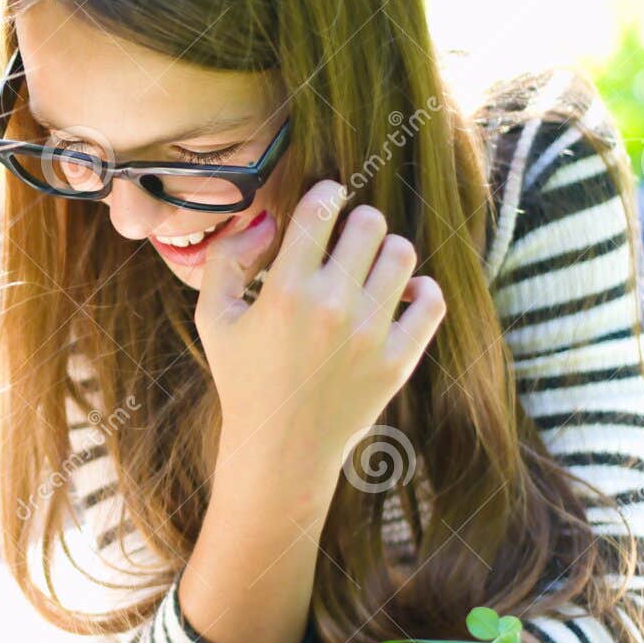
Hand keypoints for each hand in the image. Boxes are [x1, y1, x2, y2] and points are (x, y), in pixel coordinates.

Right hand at [195, 182, 444, 470]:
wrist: (281, 449)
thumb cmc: (243, 378)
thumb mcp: (212, 318)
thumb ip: (228, 259)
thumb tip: (266, 221)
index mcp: (285, 291)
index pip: (321, 209)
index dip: (327, 193)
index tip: (327, 198)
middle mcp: (331, 307)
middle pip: (369, 223)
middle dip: (356, 222)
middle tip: (345, 240)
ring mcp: (370, 334)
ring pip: (402, 254)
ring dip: (386, 251)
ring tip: (369, 268)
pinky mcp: (398, 359)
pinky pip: (430, 301)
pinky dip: (420, 289)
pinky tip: (400, 295)